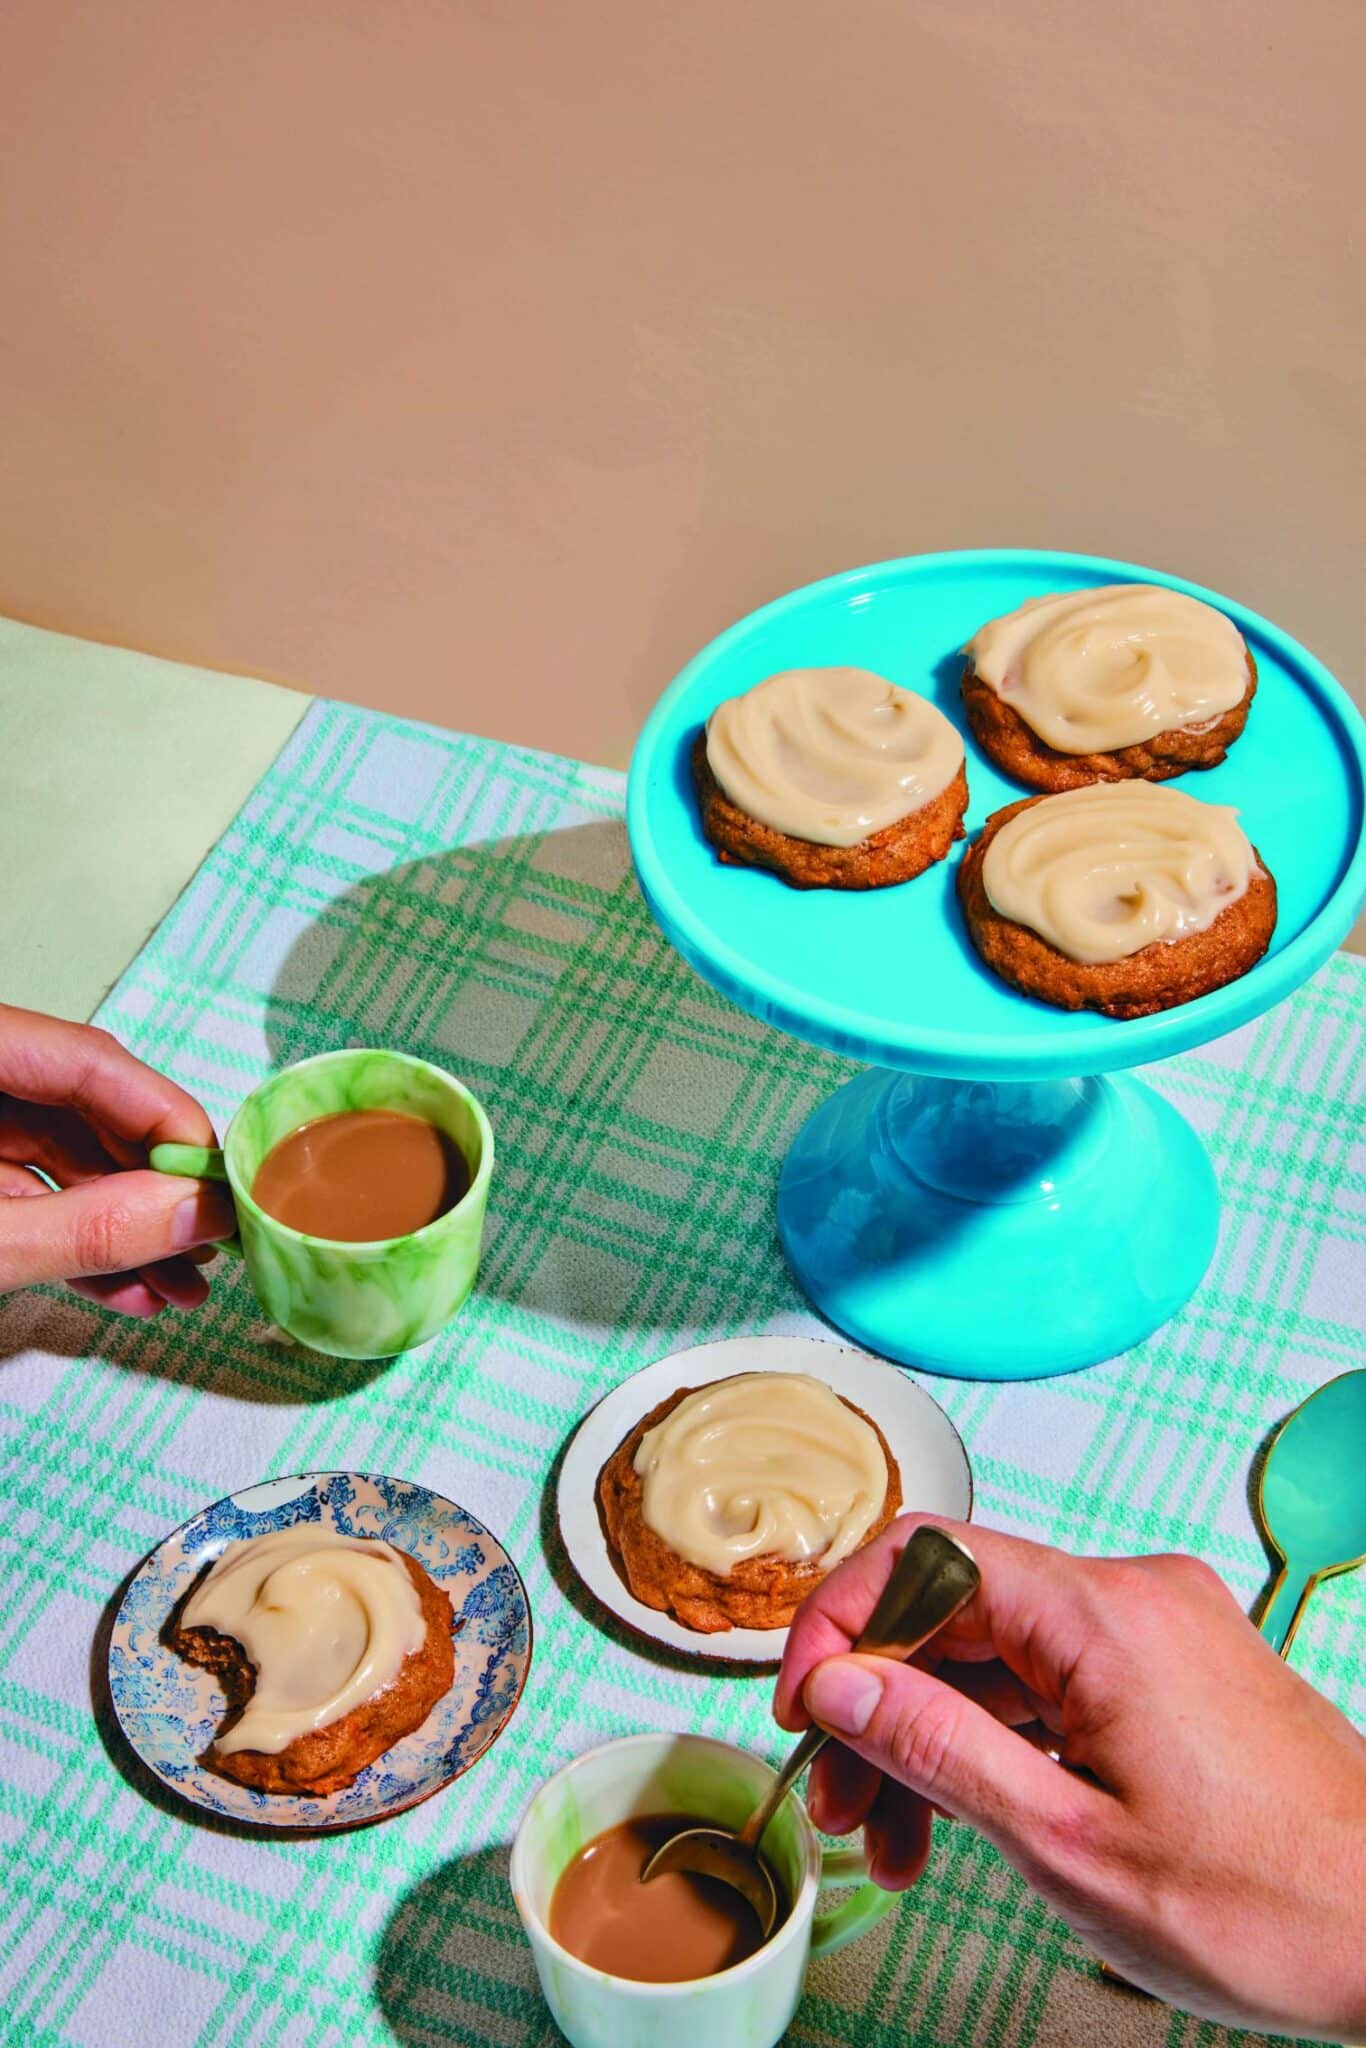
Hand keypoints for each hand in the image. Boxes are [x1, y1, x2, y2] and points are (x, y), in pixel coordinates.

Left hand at [0, 1005, 234, 1316]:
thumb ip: (86, 1226)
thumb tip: (196, 1213)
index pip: (91, 1061)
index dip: (168, 1119)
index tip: (220, 1182)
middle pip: (88, 1111)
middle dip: (153, 1189)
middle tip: (211, 1242)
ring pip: (67, 1162)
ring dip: (125, 1230)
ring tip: (178, 1287)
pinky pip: (33, 1196)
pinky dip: (76, 1243)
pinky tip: (128, 1289)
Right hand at [775, 1514, 1365, 2038]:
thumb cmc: (1270, 1908)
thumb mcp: (1070, 1845)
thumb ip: (940, 1749)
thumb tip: (837, 1685)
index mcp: (1104, 1614)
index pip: (924, 1556)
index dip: (839, 1625)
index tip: (799, 1710)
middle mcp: (1132, 1595)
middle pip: (956, 1611)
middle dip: (879, 1704)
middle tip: (837, 1809)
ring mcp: (1160, 1631)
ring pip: (1001, 1655)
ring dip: (934, 1739)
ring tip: (894, 1849)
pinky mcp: (1177, 1673)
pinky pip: (1056, 1682)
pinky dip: (1001, 1743)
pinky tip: (966, 1821)